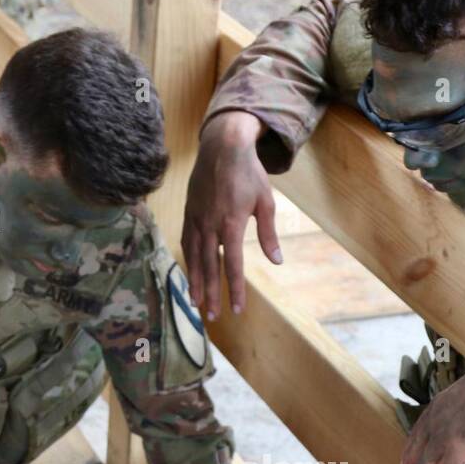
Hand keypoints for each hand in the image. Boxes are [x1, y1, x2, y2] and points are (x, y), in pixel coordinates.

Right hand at [183, 111, 281, 320]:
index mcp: (232, 224)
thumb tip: (277, 261)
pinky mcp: (189, 212)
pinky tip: (190, 273)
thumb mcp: (266, 202)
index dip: (235, 289)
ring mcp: (196, 218)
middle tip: (211, 317)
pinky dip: (188, 260)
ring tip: (196, 303)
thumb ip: (270, 234)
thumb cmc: (249, 173)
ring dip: (195, 282)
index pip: (233, 265)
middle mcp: (210, 224)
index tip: (236, 309)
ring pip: (194, 257)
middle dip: (211, 294)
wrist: (223, 146)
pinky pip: (186, 241)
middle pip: (209, 267)